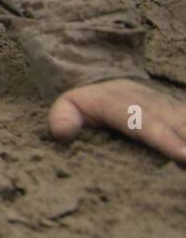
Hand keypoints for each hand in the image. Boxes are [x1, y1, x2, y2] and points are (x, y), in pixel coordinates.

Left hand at [49, 78, 185, 161]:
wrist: (109, 82)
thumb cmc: (88, 103)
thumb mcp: (69, 105)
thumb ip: (62, 116)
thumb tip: (62, 132)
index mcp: (121, 103)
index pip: (144, 122)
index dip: (165, 139)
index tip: (183, 155)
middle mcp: (152, 105)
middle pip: (177, 124)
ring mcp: (170, 109)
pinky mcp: (181, 116)